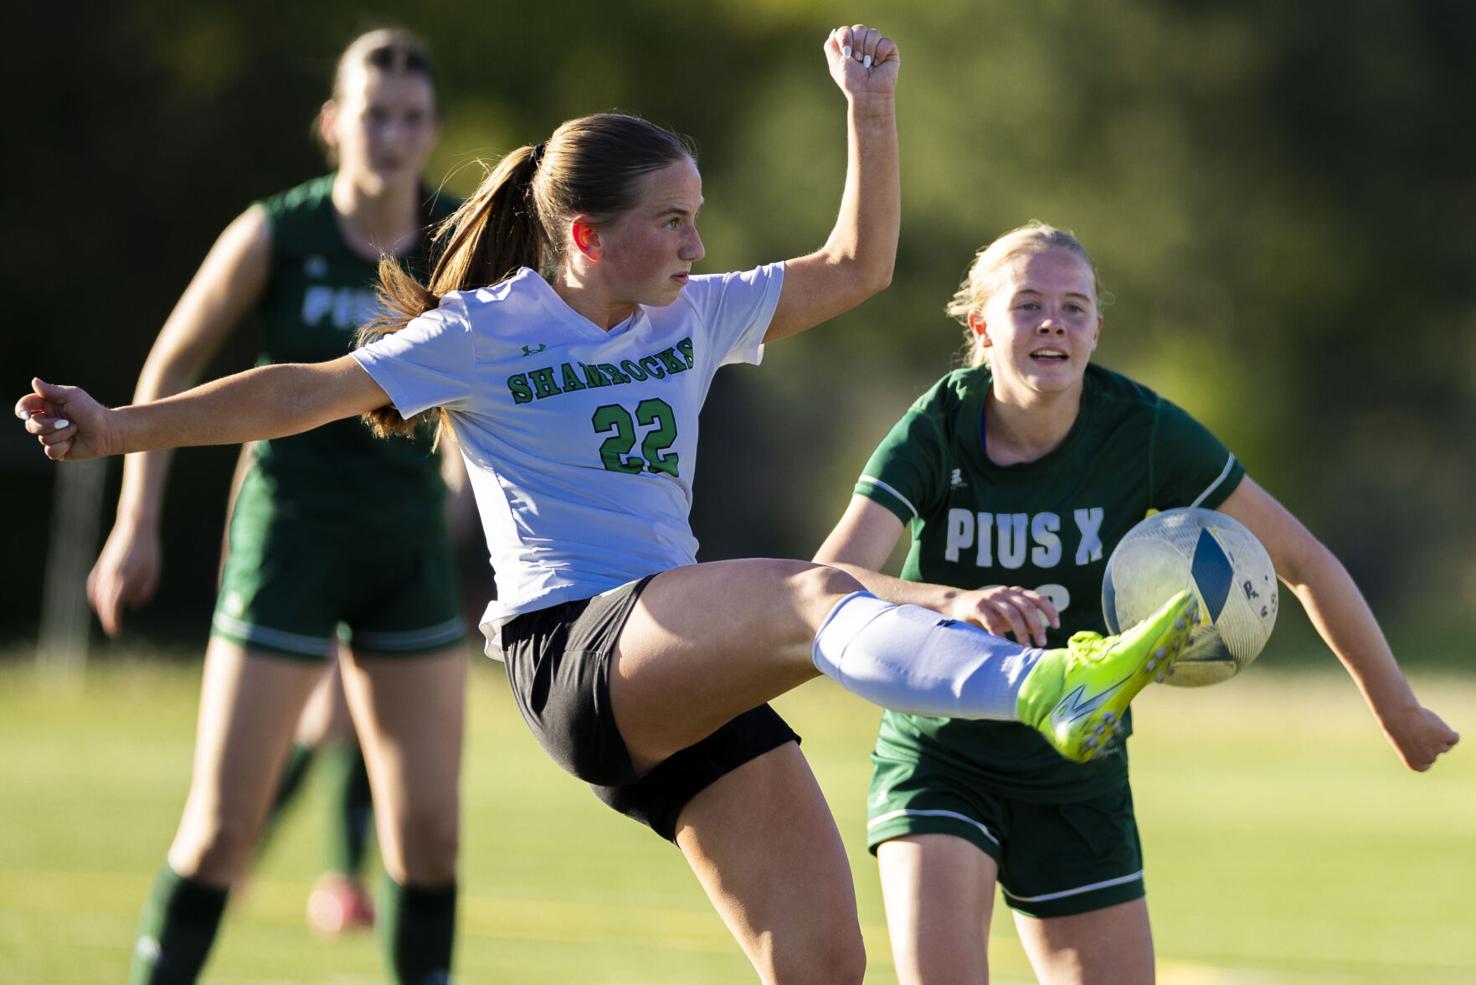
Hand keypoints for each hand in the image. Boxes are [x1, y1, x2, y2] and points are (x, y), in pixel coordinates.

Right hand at [15, 378, 114, 460]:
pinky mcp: (59, 450)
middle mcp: (48, 421)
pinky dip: (63, 446)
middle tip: (65, 422)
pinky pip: (50, 451)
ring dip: (61, 434)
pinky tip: (73, 442)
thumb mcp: (72, 396)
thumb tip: (34, 381)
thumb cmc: (91, 411)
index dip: (22, 409)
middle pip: (31, 425)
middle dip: (46, 425)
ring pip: (42, 438)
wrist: (107, 431)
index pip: (26, 406)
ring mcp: (52, 436)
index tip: (25, 413)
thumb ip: (52, 390)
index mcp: (48, 406)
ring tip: (75, 430)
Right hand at [87, 523, 161, 637]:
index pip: (113, 606)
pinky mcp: (100, 564)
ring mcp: (101, 570)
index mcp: (122, 579)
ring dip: (101, 608)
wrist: (135, 526)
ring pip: (96, 595)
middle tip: (114, 629)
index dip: (113, 620)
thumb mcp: (153, 573)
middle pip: (103, 604)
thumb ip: (145, 591)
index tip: (116, 631)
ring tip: (110, 617)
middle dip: (108, 618)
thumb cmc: (148, 550)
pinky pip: (93, 585)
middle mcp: (108, 576)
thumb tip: (134, 604)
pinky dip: (95, 595)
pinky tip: (100, 601)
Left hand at [824, 24, 899, 100]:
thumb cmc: (851, 81)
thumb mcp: (835, 62)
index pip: (846, 30)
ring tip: (868, 65)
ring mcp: (876, 45)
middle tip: (858, 61)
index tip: (847, 55)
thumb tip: (834, 31)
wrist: (868, 93)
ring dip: (868, 51)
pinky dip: (880, 53)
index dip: (846, 39)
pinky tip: (878, 64)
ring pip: (873, 33)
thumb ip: (830, 45)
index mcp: (849, 45)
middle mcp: (862, 43)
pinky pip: (885, 41)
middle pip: (859, 29)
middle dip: (857, 45)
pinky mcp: (890, 50)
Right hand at [947, 585, 1059, 646]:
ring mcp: (991, 598)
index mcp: (1016, 593)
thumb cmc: (988, 613)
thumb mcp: (1008, 614)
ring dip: (1021, 632)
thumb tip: (1041, 636)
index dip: (1049, 611)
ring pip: (1012, 614)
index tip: (1056, 626)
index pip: (1038, 598)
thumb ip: (1024, 620)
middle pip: (1027, 607)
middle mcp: (1005, 592)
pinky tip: (1004, 644)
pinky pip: (992, 621)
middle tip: (1042, 643)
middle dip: (1037, 626)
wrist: (957, 604)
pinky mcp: (978, 607)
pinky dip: (1000, 634)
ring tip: (1026, 647)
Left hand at [1381, 703, 1459, 771]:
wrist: (1399, 715)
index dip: (1422, 751)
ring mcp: (1439, 749)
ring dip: (1438, 736)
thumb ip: (1416, 749)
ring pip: (1446, 744)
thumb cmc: (1395, 726)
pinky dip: (1450, 733)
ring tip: (1424, 726)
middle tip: (1416, 730)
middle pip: (1436, 752)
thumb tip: (1429, 746)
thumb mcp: (1402, 740)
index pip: (1426, 763)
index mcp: (1415, 765)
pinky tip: (1438, 726)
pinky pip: (1455, 738)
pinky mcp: (1447, 737)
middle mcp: (1428, 759)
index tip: (1414, 742)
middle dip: (1429, 741)